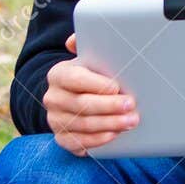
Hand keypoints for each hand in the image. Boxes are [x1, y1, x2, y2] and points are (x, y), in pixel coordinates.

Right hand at [45, 33, 139, 155]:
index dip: (96, 84)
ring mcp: (55, 120)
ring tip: (130, 121)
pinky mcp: (62, 138)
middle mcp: (53, 98)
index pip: (75, 79)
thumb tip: (73, 40)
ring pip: (83, 124)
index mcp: (59, 74)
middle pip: (81, 104)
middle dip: (109, 106)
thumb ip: (85, 44)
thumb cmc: (91, 75)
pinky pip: (79, 142)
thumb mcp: (89, 58)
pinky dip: (98, 139)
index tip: (116, 87)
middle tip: (131, 105)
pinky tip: (114, 134)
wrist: (75, 97)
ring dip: (109, 124)